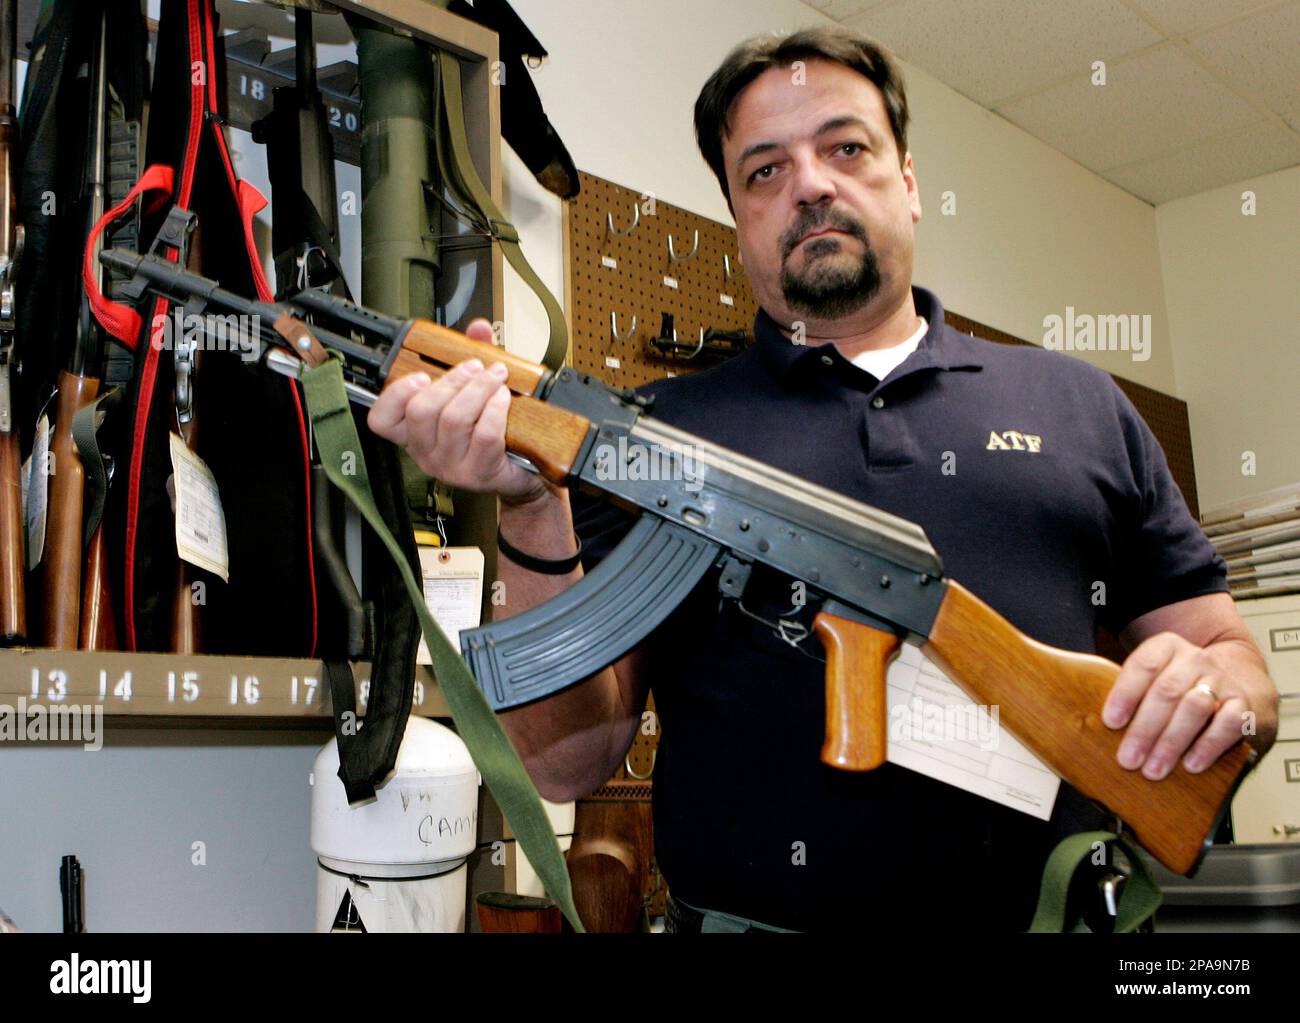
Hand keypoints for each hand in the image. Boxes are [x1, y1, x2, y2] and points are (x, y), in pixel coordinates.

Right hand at [367, 317, 546, 504]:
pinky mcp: (479, 472)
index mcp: (414, 432)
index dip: (395, 395)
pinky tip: (503, 399)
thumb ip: (472, 357)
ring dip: (478, 390)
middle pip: (422, 411)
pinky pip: (484, 434)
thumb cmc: (492, 431)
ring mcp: (451, 466)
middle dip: (451, 380)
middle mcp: (426, 452)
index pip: (382, 420)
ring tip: (495, 378)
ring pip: (454, 419)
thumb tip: (479, 328)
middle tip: (474, 367)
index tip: (420, 376)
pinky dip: (496, 409)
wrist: (522, 471)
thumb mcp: (475, 392)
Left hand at [1102, 631, 1261, 778]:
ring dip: (1171, 742)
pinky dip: (1208, 745)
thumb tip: (1087, 723)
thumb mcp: (1148, 680)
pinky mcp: (1242, 704)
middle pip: (1166, 691)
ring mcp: (1221, 680)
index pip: (1143, 665)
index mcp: (1165, 647)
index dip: (1125, 694)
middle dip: (1144, 729)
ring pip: (1195, 707)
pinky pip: (1229, 723)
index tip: (1110, 722)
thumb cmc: (1173, 689)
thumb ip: (1126, 694)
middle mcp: (1194, 659)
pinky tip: (1191, 764)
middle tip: (1128, 759)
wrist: (1226, 685)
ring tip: (1153, 768)